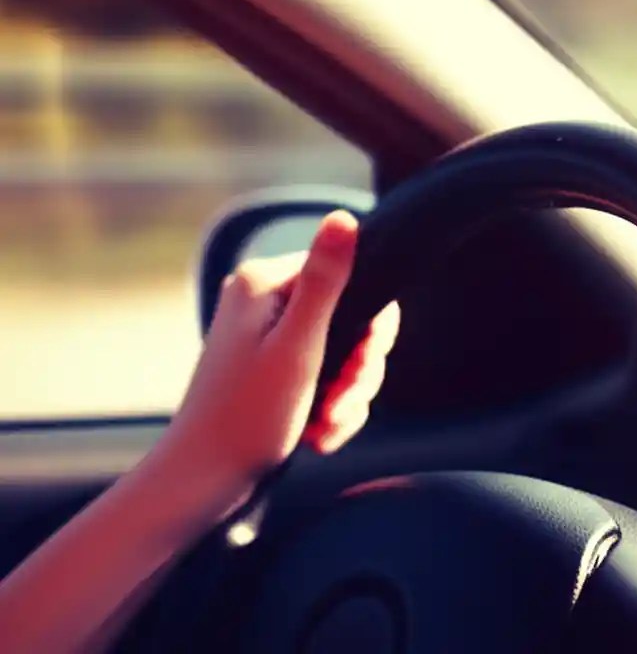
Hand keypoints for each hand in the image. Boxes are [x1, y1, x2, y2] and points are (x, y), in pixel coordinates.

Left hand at [163, 211, 399, 495]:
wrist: (203, 481)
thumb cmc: (247, 418)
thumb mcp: (297, 347)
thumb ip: (326, 282)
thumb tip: (344, 216)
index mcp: (264, 283)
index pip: (352, 279)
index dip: (372, 328)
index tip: (362, 367)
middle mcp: (264, 301)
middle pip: (353, 320)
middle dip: (358, 372)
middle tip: (340, 406)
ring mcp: (267, 335)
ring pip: (344, 354)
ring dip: (346, 398)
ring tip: (325, 429)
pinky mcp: (273, 368)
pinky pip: (325, 377)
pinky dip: (329, 408)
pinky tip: (317, 435)